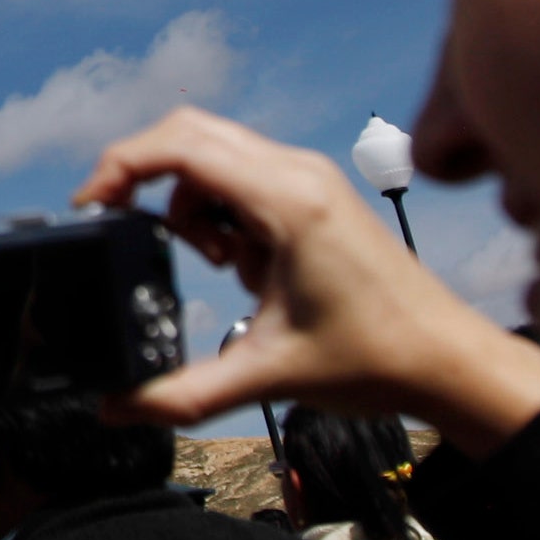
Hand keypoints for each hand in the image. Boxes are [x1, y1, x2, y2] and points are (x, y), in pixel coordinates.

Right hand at [85, 107, 539, 451]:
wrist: (448, 361)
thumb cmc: (376, 359)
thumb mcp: (267, 376)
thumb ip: (183, 395)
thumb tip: (116, 407)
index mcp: (289, 201)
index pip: (182, 145)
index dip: (122, 166)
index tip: (91, 206)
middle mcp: (299, 174)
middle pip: (191, 133)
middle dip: (144, 176)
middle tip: (123, 228)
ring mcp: (310, 179)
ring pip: (215, 152)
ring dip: (187, 199)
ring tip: (208, 262)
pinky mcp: (316, 195)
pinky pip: (243, 175)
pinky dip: (218, 209)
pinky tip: (238, 262)